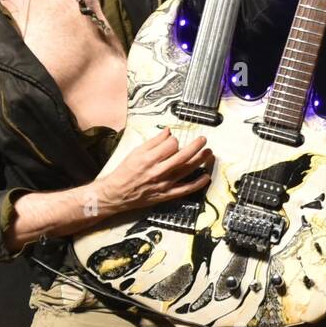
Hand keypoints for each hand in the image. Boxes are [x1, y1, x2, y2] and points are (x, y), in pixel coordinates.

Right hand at [92, 129, 211, 213]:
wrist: (116, 193)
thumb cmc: (125, 172)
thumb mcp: (136, 152)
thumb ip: (154, 142)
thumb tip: (168, 131)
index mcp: (149, 159)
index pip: (170, 145)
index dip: (175, 140)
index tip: (175, 140)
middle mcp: (157, 172)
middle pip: (182, 157)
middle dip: (195, 146)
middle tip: (203, 140)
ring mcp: (163, 184)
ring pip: (186, 171)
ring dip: (200, 161)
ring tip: (209, 153)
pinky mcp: (166, 195)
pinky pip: (185, 189)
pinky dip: (197, 184)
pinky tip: (206, 177)